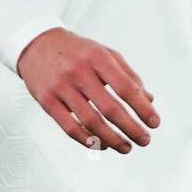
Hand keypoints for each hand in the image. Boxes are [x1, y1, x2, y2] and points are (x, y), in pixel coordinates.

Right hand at [16, 28, 159, 153]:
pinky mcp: (46, 100)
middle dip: (131, 128)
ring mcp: (61, 87)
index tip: (154, 123)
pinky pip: (68, 127)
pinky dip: (86, 140)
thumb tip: (149, 100)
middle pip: (110, 108)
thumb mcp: (104, 53)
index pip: (126, 87)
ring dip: (112, 139)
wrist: (37, 44)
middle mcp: (79, 71)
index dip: (142, 108)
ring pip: (90, 121)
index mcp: (97, 58)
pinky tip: (100, 146)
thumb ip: (128, 75)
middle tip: (145, 140)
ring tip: (126, 147)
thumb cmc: (77, 51)